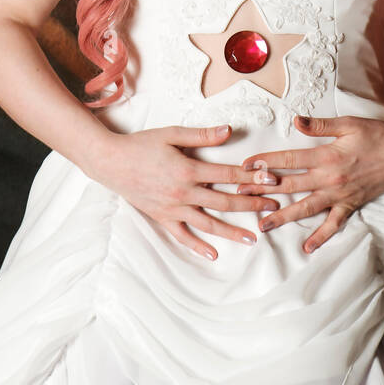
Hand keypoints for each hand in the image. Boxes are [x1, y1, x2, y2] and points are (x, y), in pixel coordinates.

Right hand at [96, 124, 280, 259]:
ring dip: (232, 232)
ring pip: (208, 224)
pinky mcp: (162, 218)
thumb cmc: (141, 145)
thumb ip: (202, 136)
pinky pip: (183, 236)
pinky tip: (214, 254)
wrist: (111, 162)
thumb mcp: (172, 134)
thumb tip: (229, 130)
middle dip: (251, 204)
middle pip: (224, 201)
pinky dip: (198, 246)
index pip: (228, 174)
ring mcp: (173, 208)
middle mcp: (183, 193)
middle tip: (272, 207)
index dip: (251, 176)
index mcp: (188, 170)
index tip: (271, 179)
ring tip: (253, 238)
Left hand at [236, 113, 383, 253]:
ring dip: (283, 217)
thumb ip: (319, 125)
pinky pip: (334, 224)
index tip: (245, 166)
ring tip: (262, 226)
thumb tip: (295, 120)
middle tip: (240, 195)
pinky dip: (321, 237)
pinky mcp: (351, 205)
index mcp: (327, 156)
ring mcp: (340, 194)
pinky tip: (307, 248)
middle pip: (290, 185)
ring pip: (306, 208)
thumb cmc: (376, 134)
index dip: (265, 162)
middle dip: (263, 190)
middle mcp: (330, 178)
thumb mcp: (347, 124)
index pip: (289, 160)